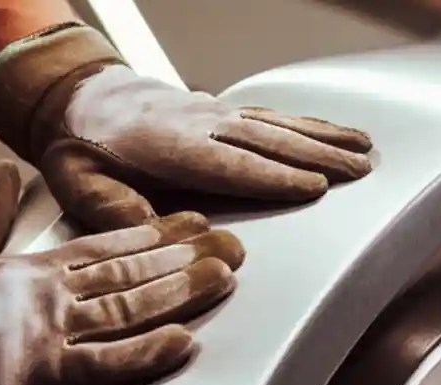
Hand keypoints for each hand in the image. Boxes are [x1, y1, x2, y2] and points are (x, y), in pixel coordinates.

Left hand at [0, 22, 373, 230]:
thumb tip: (157, 232)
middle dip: (317, 156)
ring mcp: (214, 113)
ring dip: (324, 138)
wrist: (76, 96)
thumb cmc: (79, 149)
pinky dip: (308, 124)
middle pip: (267, 141)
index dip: (273, 177)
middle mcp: (200, 123)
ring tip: (364, 151)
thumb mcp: (80, 186)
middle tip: (360, 171)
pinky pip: (272, 117)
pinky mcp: (221, 110)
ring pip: (277, 125)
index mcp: (169, 147)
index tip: (315, 188)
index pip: (230, 164)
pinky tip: (334, 134)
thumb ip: (116, 211)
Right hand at [0, 161, 243, 384]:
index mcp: (32, 266)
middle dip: (186, 258)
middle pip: (133, 271)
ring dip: (181, 293)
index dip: (157, 235)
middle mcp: (51, 294)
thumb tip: (5, 174)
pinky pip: (107, 363)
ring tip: (224, 279)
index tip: (194, 224)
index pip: (108, 244)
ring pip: (130, 307)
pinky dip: (147, 354)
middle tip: (232, 247)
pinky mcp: (45, 375)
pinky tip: (183, 342)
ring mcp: (51, 332)